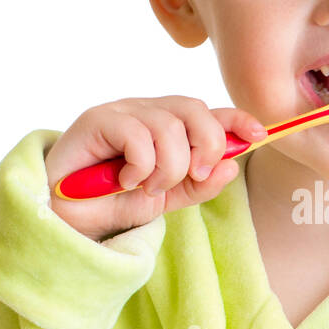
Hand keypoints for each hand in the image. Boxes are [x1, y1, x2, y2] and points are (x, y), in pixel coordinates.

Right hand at [43, 96, 266, 241]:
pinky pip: (139, 135)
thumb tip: (231, 164)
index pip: (209, 112)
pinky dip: (140, 166)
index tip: (260, 135)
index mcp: (166, 125)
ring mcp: (121, 112)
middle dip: (206, 146)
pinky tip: (123, 180)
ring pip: (169, 126)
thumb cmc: (112, 202)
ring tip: (147, 187)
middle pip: (195, 109)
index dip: (236, 119)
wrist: (69, 219)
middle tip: (193, 176)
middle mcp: (146, 111)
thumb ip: (199, 183)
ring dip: (168, 168)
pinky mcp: (97, 119)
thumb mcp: (167, 198)